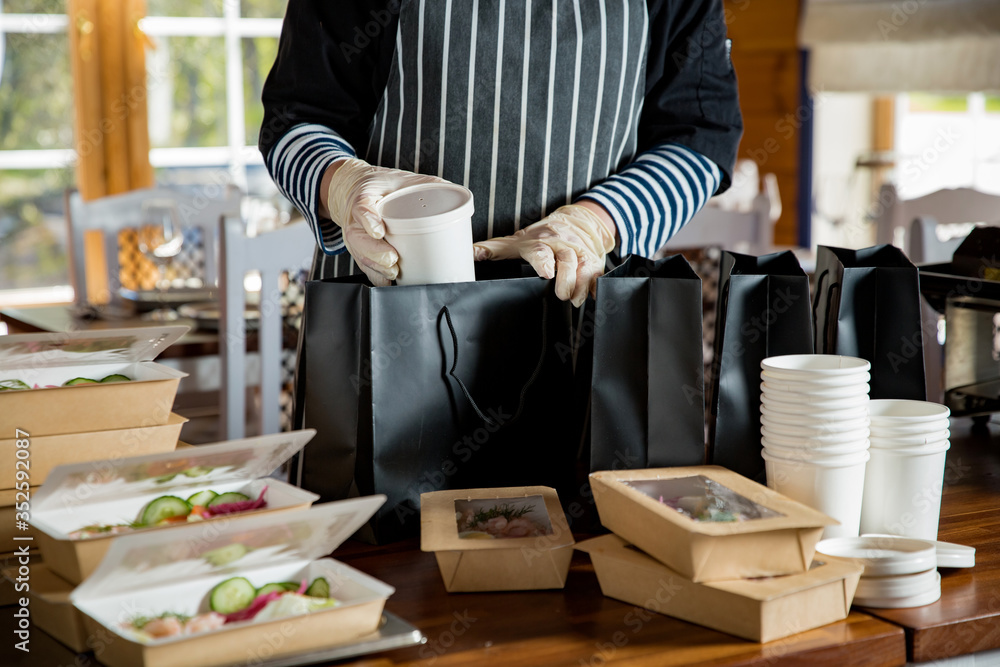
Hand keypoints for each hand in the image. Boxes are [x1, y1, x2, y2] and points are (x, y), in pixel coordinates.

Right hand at [324, 158, 447, 285]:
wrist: (357, 187)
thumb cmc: (384, 186)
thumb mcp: (404, 178)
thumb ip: (433, 186)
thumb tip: (464, 203)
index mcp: (366, 197)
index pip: (361, 208)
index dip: (368, 220)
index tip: (379, 231)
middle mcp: (357, 220)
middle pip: (358, 240)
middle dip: (376, 254)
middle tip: (393, 260)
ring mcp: (356, 237)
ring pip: (360, 256)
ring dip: (377, 269)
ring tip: (393, 273)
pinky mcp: (360, 250)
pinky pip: (364, 266)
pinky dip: (376, 276)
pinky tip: (389, 281)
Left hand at [472, 204, 615, 306]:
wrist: (576, 222)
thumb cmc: (542, 236)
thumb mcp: (518, 241)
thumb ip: (495, 248)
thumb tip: (472, 253)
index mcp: (541, 241)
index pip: (541, 250)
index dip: (544, 261)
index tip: (547, 273)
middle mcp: (562, 245)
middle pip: (567, 259)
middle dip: (566, 278)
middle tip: (562, 295)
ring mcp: (580, 253)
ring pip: (585, 267)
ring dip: (582, 285)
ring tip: (575, 300)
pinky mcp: (594, 261)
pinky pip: (599, 273)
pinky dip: (598, 285)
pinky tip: (595, 296)